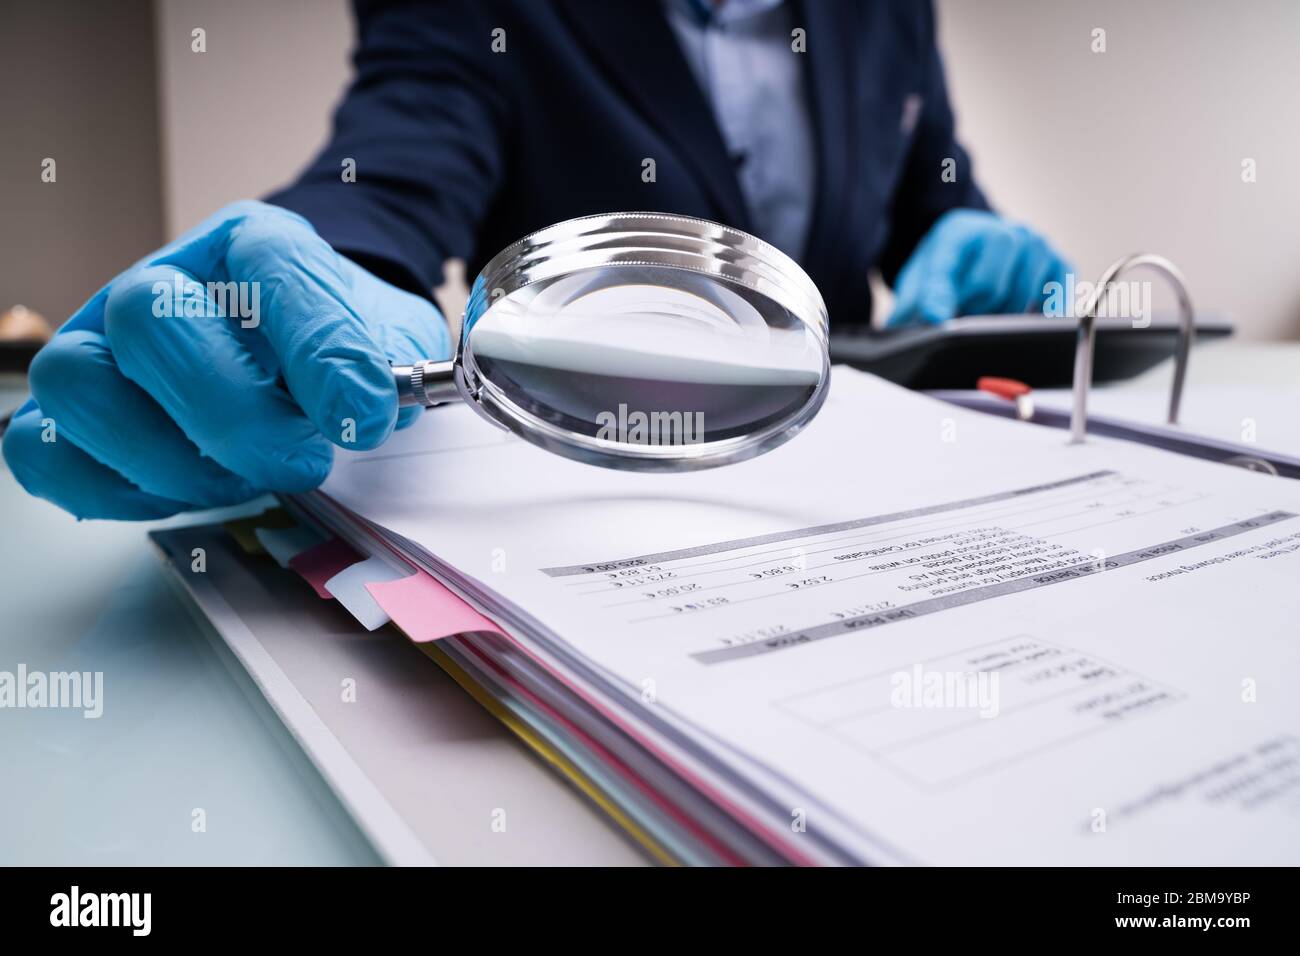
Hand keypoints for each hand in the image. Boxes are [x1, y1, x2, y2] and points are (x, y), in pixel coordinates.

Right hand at [3, 201, 450, 519]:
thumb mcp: (390, 345)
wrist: (301, 360)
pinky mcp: (73, 413)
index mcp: (254, 245)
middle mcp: (166, 280)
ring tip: (238, 479)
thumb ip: (387, 368)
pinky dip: (113, 488)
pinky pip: (45, 451)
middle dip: (231, 414)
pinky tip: (185, 492)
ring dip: (165, 455)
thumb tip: (363, 408)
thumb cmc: (339, 351)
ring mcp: (104, 343)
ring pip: (77, 381)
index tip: (362, 416)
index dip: (320, 346)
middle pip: (149, 318)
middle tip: (298, 461)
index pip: (272, 265)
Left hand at [886, 209, 1070, 327]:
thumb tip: (931, 320)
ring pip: (1020, 298)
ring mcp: (1035, 245)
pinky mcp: (1059, 263)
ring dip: (1002, 315)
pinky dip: (1038, 313)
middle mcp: (1004, 230)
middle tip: (966, 311)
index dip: (940, 296)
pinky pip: (1055, 298)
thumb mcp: (920, 279)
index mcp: (960, 231)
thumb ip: (919, 299)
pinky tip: (1021, 313)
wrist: (978, 247)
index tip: (935, 317)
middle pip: (988, 288)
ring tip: (989, 310)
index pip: (949, 268)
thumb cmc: (948, 267)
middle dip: (972, 310)